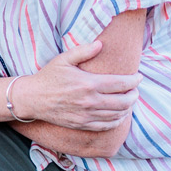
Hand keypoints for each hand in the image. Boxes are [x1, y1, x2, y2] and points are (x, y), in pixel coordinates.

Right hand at [12, 40, 138, 130]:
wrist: (32, 99)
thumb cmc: (48, 76)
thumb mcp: (64, 59)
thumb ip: (83, 51)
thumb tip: (101, 44)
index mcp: (88, 83)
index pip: (121, 83)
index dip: (134, 81)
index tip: (139, 77)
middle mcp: (90, 101)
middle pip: (124, 101)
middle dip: (134, 95)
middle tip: (135, 89)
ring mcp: (87, 115)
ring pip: (117, 114)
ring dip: (128, 108)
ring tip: (129, 100)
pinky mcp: (82, 124)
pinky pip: (107, 126)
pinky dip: (118, 121)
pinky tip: (120, 114)